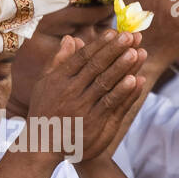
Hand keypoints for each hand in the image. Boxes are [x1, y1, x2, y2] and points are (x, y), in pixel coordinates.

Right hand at [28, 30, 145, 162]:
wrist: (42, 145)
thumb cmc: (44, 110)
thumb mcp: (45, 83)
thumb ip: (58, 60)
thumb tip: (70, 38)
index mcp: (59, 78)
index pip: (82, 57)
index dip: (99, 44)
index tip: (113, 32)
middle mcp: (70, 90)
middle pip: (96, 66)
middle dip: (114, 50)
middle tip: (130, 36)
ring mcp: (81, 106)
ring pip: (104, 82)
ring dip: (121, 67)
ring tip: (136, 52)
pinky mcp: (92, 122)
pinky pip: (109, 103)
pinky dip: (122, 92)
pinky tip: (134, 80)